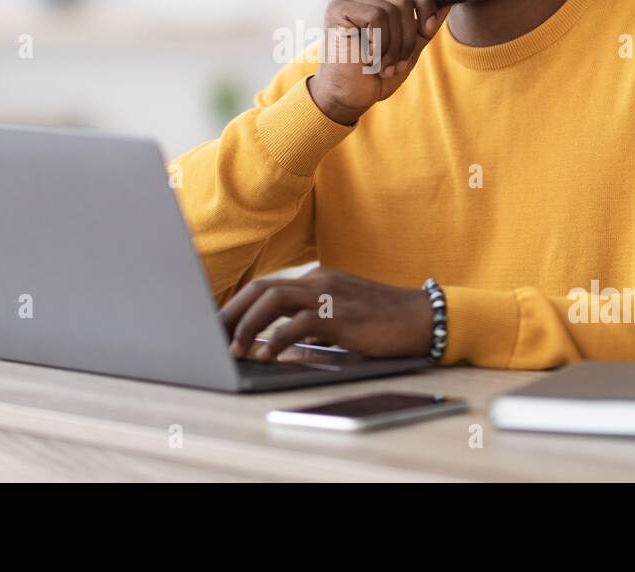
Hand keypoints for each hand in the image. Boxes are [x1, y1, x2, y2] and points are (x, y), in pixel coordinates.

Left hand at [220, 267, 433, 361]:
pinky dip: (278, 339)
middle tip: (211, 334)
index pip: (266, 287)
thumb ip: (310, 326)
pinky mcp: (340, 315)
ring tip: (234, 348)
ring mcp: (328, 295)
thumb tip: (278, 347)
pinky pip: (299, 323)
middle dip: (231, 312)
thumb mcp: (340, 320)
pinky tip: (266, 355)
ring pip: (273, 300)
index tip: (218, 324)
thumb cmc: (383, 322)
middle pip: (261, 289)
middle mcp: (318, 281)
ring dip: (247, 324)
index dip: (238, 305)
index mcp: (316, 280)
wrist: (423, 317)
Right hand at [307, 0, 449, 124]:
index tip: (426, 32)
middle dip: (408, 37)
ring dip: (394, 46)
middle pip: (404, 0)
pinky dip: (380, 44)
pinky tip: (369, 60)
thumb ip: (424, 25)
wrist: (347, 98)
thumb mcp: (408, 48)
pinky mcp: (339, 8)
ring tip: (382, 66)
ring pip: (393, 10)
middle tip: (396, 64)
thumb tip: (448, 2)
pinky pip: (377, 17)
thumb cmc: (374, 76)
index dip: (425, 3)